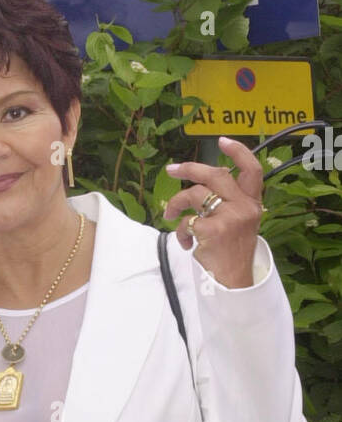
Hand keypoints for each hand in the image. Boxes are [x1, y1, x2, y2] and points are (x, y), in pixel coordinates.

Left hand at [163, 136, 263, 287]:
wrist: (234, 281)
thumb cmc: (231, 251)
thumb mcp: (239, 222)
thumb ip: (228, 201)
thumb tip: (204, 179)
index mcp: (253, 203)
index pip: (252, 170)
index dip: (238, 152)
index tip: (222, 141)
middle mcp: (245, 207)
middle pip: (215, 175)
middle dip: (190, 168)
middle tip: (172, 170)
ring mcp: (230, 218)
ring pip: (195, 194)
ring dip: (176, 202)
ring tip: (169, 214)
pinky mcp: (213, 230)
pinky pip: (186, 221)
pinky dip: (180, 231)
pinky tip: (186, 243)